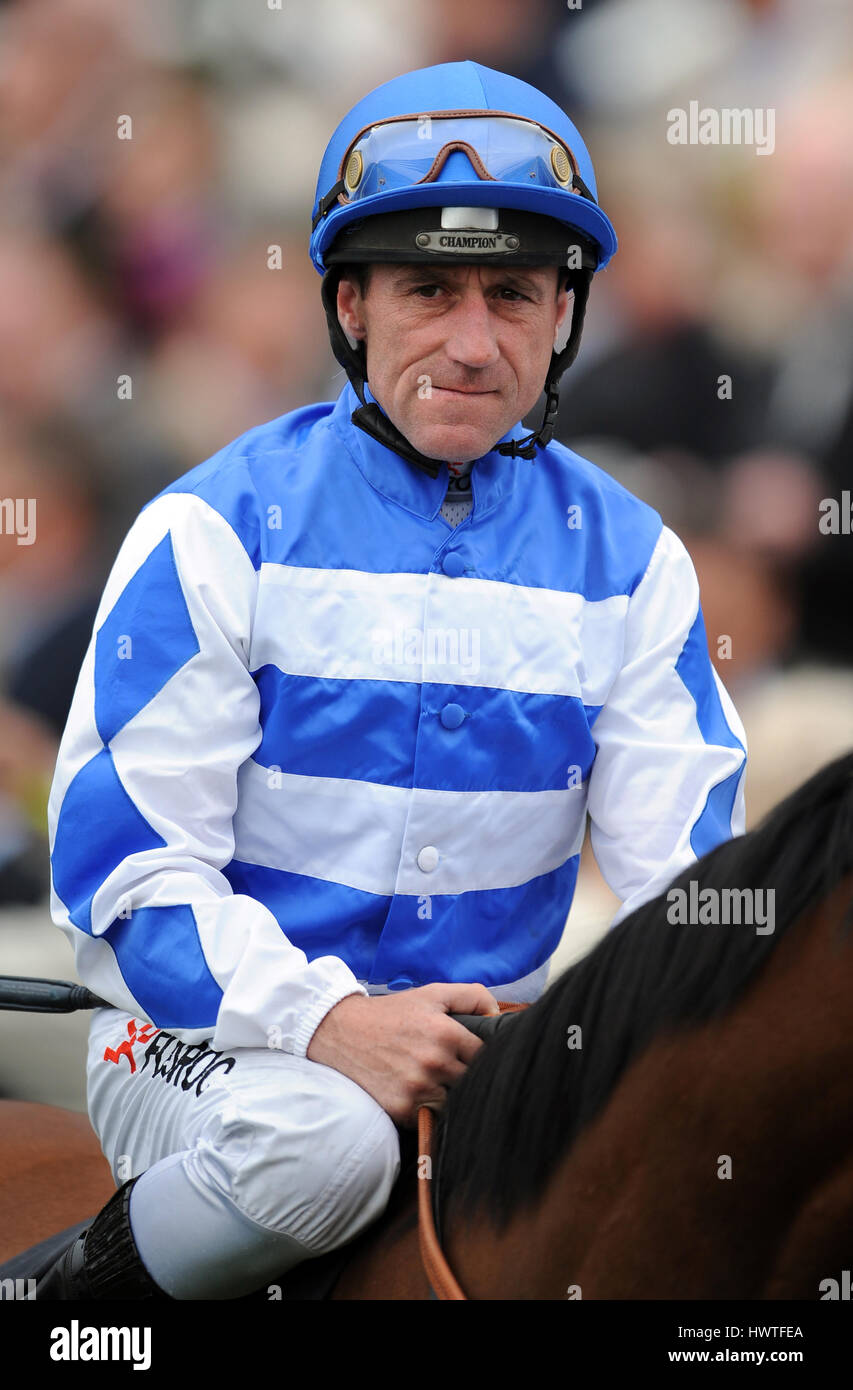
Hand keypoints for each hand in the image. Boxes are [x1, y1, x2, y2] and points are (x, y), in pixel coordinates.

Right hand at [306, 982, 499, 1126]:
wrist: (343, 1031)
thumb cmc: (393, 1013)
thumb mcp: (432, 994)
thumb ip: (471, 997)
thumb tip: (498, 1015)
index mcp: (446, 1033)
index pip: (487, 1056)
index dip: (483, 1056)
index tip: (473, 1055)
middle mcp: (434, 1062)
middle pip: (473, 1082)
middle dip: (468, 1076)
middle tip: (454, 1068)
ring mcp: (418, 1088)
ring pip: (455, 1103)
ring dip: (451, 1095)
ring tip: (438, 1081)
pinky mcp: (402, 1109)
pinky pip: (432, 1117)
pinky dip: (430, 1109)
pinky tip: (421, 1093)